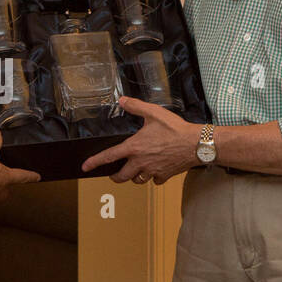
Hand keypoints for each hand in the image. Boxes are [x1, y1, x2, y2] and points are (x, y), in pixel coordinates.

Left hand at [80, 96, 199, 183]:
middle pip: (121, 177)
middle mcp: (141, 162)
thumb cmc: (176, 129)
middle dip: (114, 177)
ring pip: (137, 180)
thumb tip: (123, 101)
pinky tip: (155, 170)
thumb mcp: (153, 113)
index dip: (94, 162)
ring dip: (134, 176)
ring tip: (135, 170)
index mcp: (134, 147)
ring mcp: (152, 171)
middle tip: (113, 174)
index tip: (85, 167)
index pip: (108, 157)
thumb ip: (136, 107)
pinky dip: (153, 177)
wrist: (196, 144)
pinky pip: (154, 181)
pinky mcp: (164, 175)